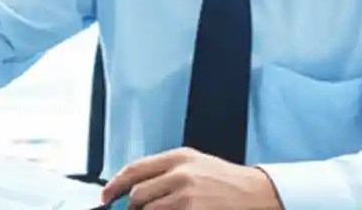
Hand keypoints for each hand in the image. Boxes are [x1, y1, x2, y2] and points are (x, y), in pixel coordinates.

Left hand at [101, 148, 281, 209]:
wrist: (255, 194)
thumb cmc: (224, 181)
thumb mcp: (195, 165)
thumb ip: (166, 172)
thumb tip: (134, 188)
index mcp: (179, 157)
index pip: (135, 169)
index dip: (115, 184)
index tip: (106, 197)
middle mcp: (180, 173)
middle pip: (137, 194)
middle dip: (130, 207)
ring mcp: (186, 195)